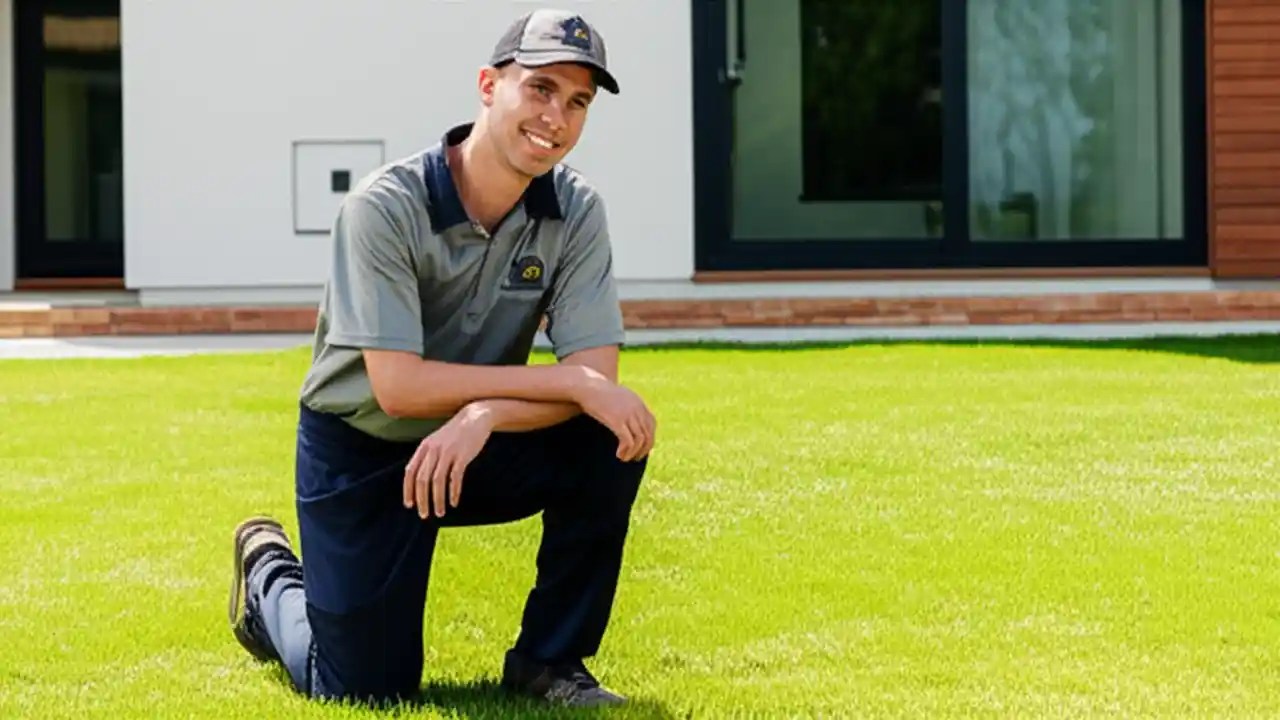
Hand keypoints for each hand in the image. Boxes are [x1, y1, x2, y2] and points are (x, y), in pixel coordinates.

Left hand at [403, 404, 492, 518]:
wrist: (476, 416)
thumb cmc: (456, 432)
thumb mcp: (437, 441)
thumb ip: (428, 456)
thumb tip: (419, 478)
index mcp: (424, 447)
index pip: (410, 472)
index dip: (408, 490)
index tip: (409, 505)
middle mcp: (433, 449)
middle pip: (422, 479)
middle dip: (422, 500)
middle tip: (424, 515)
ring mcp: (448, 452)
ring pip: (437, 481)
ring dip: (437, 500)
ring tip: (440, 512)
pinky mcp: (463, 456)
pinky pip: (455, 478)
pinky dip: (453, 492)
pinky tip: (454, 502)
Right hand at [574, 376, 656, 461]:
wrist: (587, 386)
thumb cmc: (598, 393)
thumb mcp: (618, 397)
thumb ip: (626, 407)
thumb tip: (628, 424)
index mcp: (638, 403)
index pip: (652, 424)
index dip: (649, 439)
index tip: (642, 448)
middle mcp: (636, 409)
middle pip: (648, 434)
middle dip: (643, 450)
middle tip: (635, 458)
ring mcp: (628, 414)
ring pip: (639, 440)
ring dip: (633, 453)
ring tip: (624, 458)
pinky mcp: (617, 421)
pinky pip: (628, 441)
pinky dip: (625, 450)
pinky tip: (619, 454)